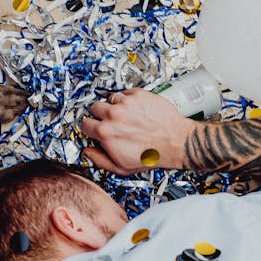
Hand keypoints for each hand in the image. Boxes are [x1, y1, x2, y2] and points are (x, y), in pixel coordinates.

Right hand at [79, 89, 199, 173]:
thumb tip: (89, 152)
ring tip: (124, 115)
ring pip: (110, 98)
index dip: (89, 127)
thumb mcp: (121, 167)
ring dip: (114, 105)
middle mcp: (113, 115)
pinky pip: (125, 92)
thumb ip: (100, 160)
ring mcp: (126, 103)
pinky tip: (134, 109)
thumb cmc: (152, 155)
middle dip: (99, 114)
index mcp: (106, 132)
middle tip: (109, 120)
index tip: (94, 127)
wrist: (176, 142)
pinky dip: (128, 99)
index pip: (84, 124)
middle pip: (94, 107)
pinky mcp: (138, 95)